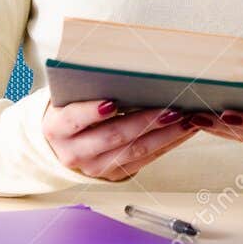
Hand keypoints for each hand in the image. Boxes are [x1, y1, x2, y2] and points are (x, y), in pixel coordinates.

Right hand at [42, 100, 201, 181]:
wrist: (62, 143)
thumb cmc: (71, 109)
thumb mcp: (68, 97)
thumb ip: (87, 87)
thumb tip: (126, 70)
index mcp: (57, 128)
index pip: (73, 119)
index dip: (91, 112)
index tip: (111, 102)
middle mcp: (73, 152)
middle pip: (112, 136)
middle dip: (145, 121)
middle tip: (171, 108)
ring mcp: (94, 167)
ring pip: (134, 151)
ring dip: (164, 135)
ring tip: (186, 119)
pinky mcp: (114, 174)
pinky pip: (145, 159)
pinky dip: (167, 143)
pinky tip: (183, 130)